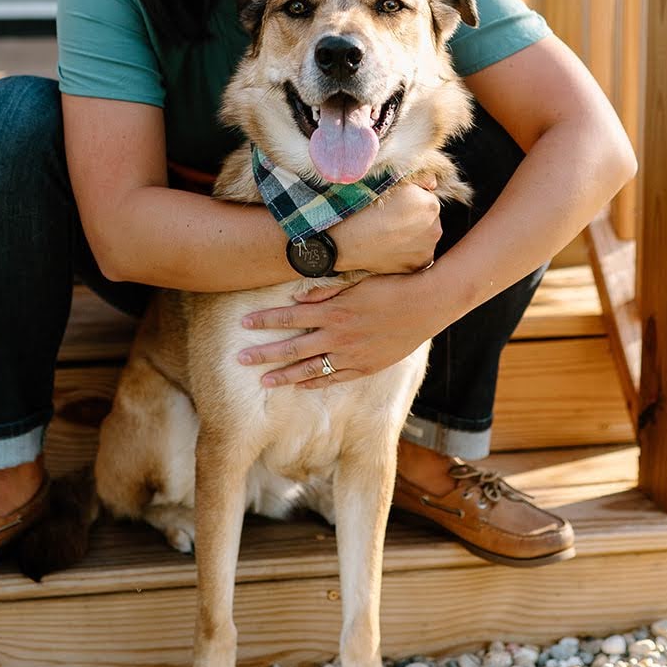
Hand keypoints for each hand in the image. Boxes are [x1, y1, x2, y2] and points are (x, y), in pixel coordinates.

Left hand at [237, 270, 444, 388]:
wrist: (426, 305)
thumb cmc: (391, 285)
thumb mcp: (357, 280)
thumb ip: (326, 289)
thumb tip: (297, 294)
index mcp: (333, 310)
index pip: (289, 316)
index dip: (265, 320)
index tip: (244, 323)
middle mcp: (338, 335)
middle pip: (292, 347)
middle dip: (263, 353)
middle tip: (240, 359)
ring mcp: (352, 354)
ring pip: (310, 368)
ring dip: (284, 375)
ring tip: (263, 381)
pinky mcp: (366, 366)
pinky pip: (335, 378)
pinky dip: (316, 383)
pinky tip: (300, 386)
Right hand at [334, 175, 440, 274]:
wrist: (345, 241)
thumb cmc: (364, 207)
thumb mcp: (389, 181)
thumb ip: (419, 179)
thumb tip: (433, 183)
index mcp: (430, 205)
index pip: (426, 199)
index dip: (409, 200)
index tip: (393, 204)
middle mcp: (436, 229)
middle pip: (428, 220)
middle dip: (414, 219)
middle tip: (389, 220)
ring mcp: (427, 250)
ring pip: (424, 238)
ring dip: (413, 236)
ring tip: (388, 234)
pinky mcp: (418, 266)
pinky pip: (417, 255)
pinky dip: (407, 252)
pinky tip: (390, 247)